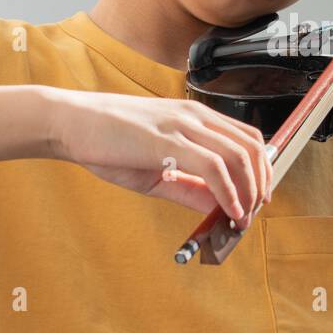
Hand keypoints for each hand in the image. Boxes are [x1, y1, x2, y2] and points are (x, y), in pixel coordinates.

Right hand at [50, 91, 271, 227]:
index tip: (257, 198)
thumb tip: (218, 208)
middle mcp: (195, 115)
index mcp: (195, 117)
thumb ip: (189, 186)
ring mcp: (183, 125)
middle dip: (261, 183)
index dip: (261, 170)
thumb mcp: (156, 168)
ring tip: (243, 217)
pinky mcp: (167, 139)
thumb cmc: (108, 142)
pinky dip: (228, 193)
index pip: (247, 139)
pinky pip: (213, 167)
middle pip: (251, 147)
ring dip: (248, 192)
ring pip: (238, 156)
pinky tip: (228, 211)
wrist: (70, 124)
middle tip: (254, 211)